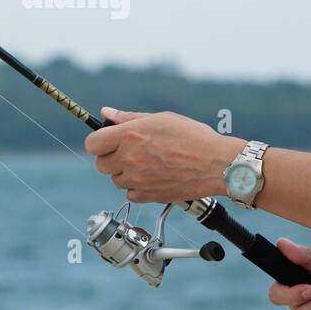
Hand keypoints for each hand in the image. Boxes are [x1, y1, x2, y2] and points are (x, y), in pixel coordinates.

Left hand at [84, 106, 241, 203]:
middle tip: (129, 152)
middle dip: (111, 158)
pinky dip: (137, 188)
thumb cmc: (194, 137)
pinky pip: (130, 194)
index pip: (92, 143)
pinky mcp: (148, 196)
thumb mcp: (161, 119)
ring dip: (125, 173)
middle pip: (100, 164)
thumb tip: (107, 113)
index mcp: (130, 135)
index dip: (98, 142)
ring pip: (116, 180)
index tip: (107, 141)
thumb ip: (129, 118)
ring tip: (147, 164)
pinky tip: (153, 177)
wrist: (217, 164)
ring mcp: (137, 180)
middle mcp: (129, 159)